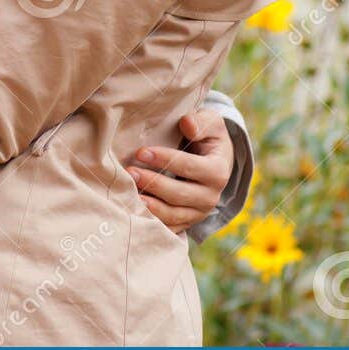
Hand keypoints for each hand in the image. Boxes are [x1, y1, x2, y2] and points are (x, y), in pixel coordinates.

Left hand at [126, 108, 234, 233]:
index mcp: (218, 171)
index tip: (141, 152)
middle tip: (130, 173)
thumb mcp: (211, 123)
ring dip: (151, 206)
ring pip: (174, 215)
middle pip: (180, 194)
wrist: (211, 161)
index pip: (190, 167)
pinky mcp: (186, 222)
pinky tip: (135, 214)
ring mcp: (198, 212)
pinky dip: (153, 223)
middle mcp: (211, 197)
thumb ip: (202, 121)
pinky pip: (169, 227)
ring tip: (130, 195)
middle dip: (154, 184)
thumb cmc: (206, 137)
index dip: (166, 160)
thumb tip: (187, 123)